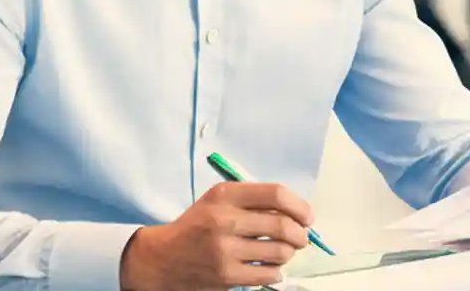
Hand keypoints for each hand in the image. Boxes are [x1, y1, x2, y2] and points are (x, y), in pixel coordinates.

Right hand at [120, 181, 311, 289]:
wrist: (162, 259)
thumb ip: (252, 201)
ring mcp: (225, 249)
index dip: (299, 206)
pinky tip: (270, 268)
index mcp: (225, 195)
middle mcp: (224, 219)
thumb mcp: (218, 201)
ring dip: (289, 253)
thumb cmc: (197, 226)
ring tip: (283, 252)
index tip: (307, 216)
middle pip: (282, 225)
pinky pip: (268, 274)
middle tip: (301, 238)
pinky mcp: (226, 275)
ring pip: (280, 252)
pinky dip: (276, 272)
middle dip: (300, 234)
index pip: (276, 194)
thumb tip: (296, 212)